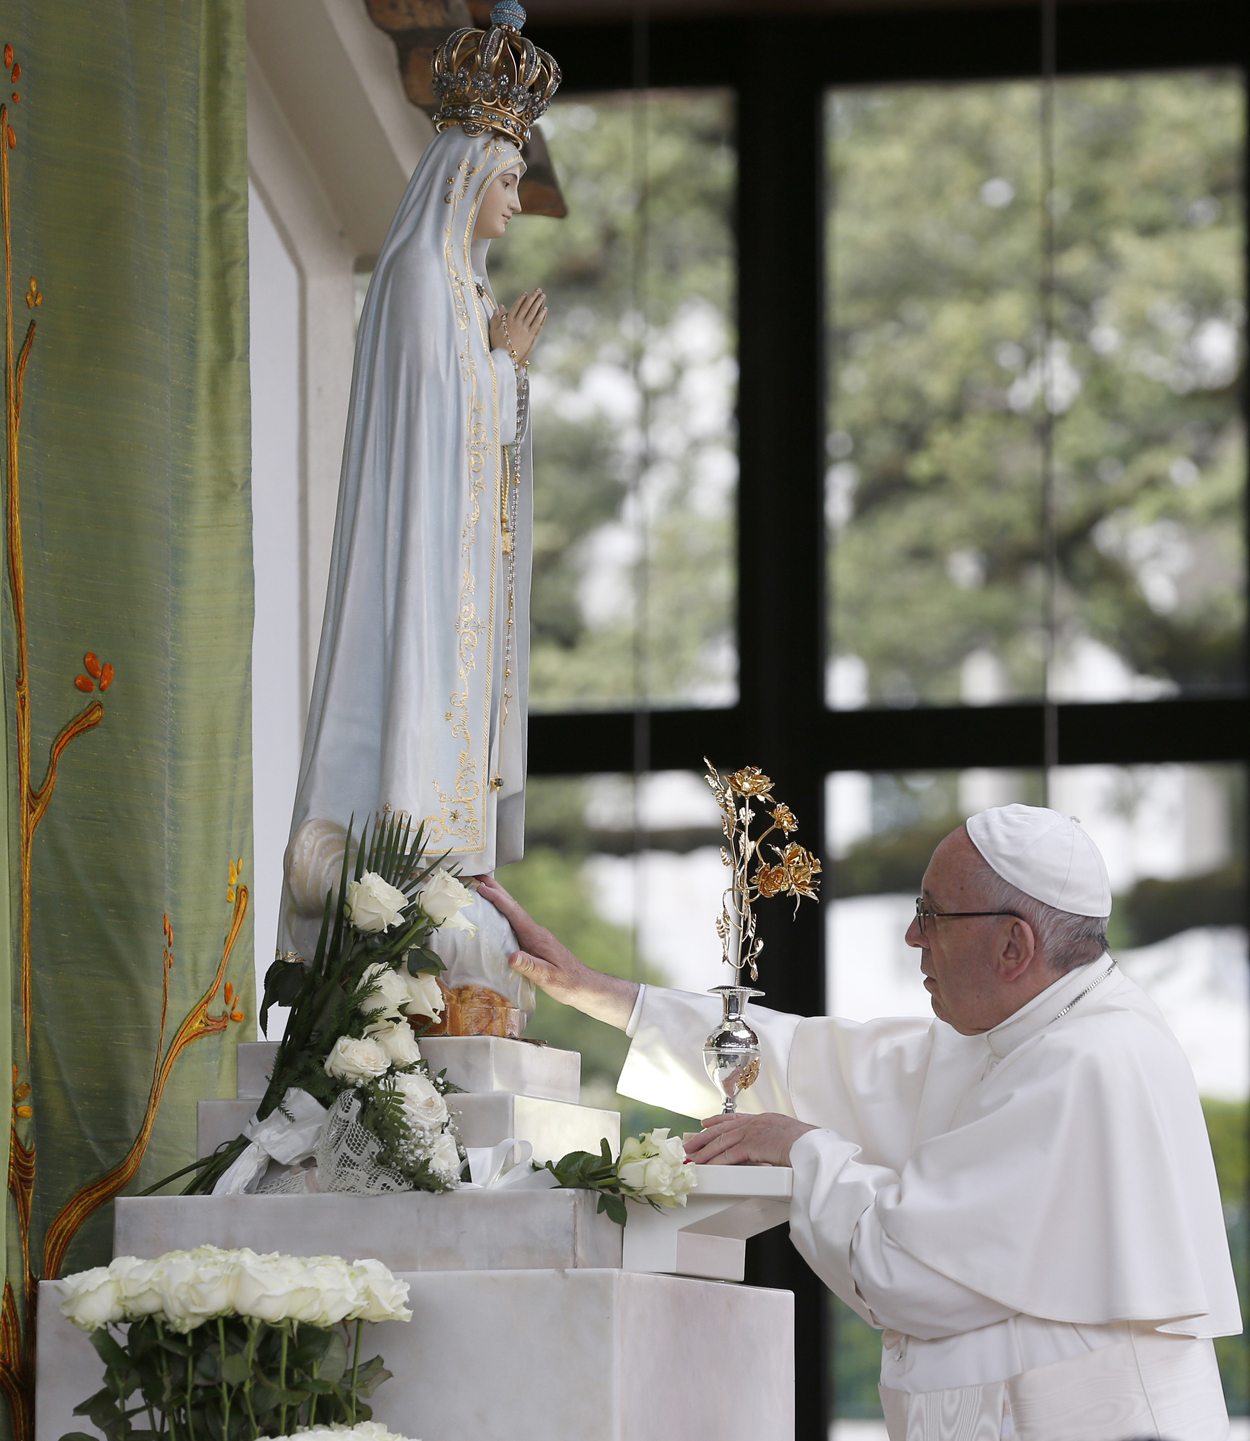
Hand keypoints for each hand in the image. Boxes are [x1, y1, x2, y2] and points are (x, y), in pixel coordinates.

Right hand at [471, 874, 638, 1028]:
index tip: (481, 887)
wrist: (582, 984)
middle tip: (477, 875)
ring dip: (498, 899)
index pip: (514, 913)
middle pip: (512, 906)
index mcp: (536, 936)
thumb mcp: (547, 977)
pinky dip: (502, 913)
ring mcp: (534, 935)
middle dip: (496, 889)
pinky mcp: (533, 942)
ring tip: (481, 887)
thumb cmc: (566, 982)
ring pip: (513, 913)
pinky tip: (494, 915)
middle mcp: (534, 931)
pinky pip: (514, 922)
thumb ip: (530, 966)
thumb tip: (512, 957)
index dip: (497, 899)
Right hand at [489, 290, 546, 364]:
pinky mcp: (531, 337)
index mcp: (509, 321)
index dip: (522, 299)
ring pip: (533, 314)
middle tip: (539, 290)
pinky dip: (541, 317)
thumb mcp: (494, 330)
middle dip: (533, 298)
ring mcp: (525, 330)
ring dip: (539, 305)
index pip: (516, 306)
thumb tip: (500, 307)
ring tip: (543, 297)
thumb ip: (496, 318)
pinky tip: (544, 311)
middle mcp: (518, 323)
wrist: (506, 359)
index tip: (526, 293)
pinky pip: (538, 324)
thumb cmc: (498, 345)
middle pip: (527, 308)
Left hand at [683, 1112, 816, 1167]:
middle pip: (723, 1129)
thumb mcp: (788, 1137)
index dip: (718, 1120)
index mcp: (764, 1119)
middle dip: (704, 1137)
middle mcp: (755, 1123)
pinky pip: (729, 1154)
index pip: (735, 1118)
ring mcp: (753, 1132)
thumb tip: (768, 1151)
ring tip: (694, 1157)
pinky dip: (716, 1161)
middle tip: (691, 1143)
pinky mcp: (752, 1145)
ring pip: (722, 1141)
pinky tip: (708, 1166)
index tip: (705, 1122)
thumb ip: (773, 1142)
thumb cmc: (806, 1145)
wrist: (812, 1146)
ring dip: (705, 1151)